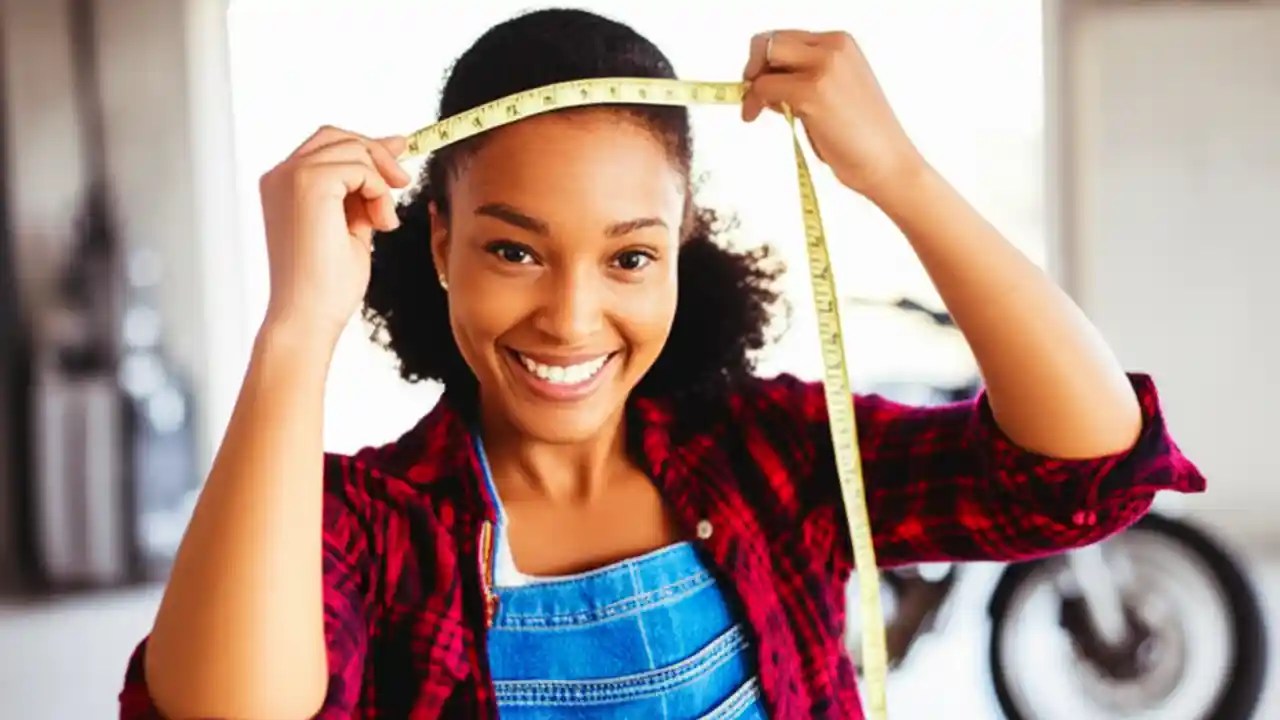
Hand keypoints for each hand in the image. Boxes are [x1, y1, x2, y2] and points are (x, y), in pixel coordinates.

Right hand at [257, 126, 409, 343]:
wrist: (307, 317)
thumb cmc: (326, 284)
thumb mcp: (352, 227)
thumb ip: (363, 192)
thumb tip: (391, 154)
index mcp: (283, 186)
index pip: (325, 146)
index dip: (365, 148)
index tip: (399, 157)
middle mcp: (280, 175)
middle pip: (337, 135)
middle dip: (377, 154)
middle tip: (402, 183)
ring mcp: (290, 177)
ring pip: (352, 148)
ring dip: (380, 182)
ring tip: (383, 222)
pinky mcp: (308, 184)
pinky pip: (360, 167)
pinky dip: (379, 193)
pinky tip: (380, 225)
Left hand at [741, 30, 924, 202]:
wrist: (887, 162)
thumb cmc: (861, 136)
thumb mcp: (834, 91)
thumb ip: (805, 76)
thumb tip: (763, 77)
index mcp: (841, 43)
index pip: (786, 37)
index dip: (766, 60)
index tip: (760, 82)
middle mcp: (833, 48)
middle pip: (770, 41)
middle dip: (754, 66)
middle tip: (751, 94)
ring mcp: (824, 68)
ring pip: (764, 62)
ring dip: (754, 87)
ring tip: (760, 110)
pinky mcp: (812, 92)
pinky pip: (764, 88)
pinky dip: (754, 102)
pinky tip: (755, 117)